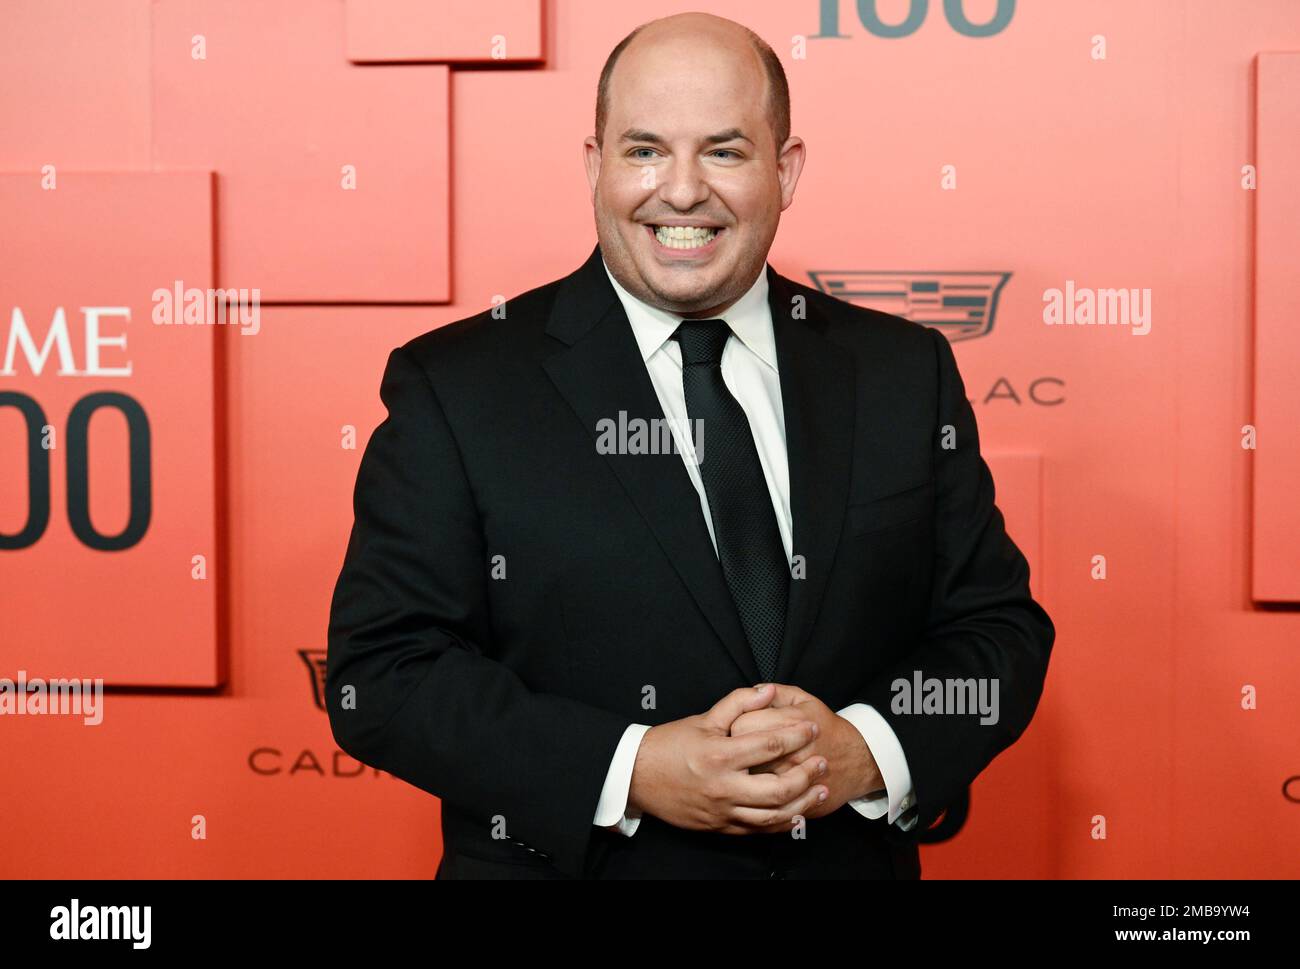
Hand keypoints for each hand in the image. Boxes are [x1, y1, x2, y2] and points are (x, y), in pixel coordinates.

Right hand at [626, 684, 830, 834]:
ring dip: (802, 803)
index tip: (812, 728)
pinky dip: (781, 824)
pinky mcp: (719, 826)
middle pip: (778, 788)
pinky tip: (797, 813)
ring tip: (820, 790)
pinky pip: (757, 831)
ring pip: (772, 816)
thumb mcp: (703, 719)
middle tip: (823, 762)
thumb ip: (738, 703)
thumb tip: (767, 690)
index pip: (770, 746)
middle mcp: (723, 787)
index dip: (796, 736)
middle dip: (807, 775)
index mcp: (719, 756)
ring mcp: (722, 811)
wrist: (637, 776)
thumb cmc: (669, 745)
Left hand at [730, 684, 882, 820]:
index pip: (741, 725)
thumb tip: (750, 693)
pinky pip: (766, 803)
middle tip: (738, 749)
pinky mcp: (797, 802)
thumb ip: (774, 692)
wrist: (858, 760)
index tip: (735, 727)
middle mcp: (789, 754)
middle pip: (742, 754)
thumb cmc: (826, 727)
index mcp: (789, 723)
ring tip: (746, 768)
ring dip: (743, 776)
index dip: (733, 724)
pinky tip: (758, 787)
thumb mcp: (803, 699)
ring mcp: (793, 781)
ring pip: (751, 782)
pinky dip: (757, 797)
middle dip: (735, 751)